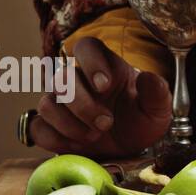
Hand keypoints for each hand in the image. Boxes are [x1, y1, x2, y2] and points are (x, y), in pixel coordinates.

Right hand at [31, 37, 171, 157]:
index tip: (104, 86)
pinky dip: (55, 139)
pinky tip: (77, 145)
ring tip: (94, 136)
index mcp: (107, 67)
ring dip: (69, 123)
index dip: (91, 62)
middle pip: (62, 77)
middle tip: (106, 124)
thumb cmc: (142, 120)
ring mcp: (61, 103)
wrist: (130, 147)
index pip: (87, 47)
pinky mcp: (49, 126)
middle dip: (82, 104)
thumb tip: (148, 76)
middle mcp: (79, 80)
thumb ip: (157, 92)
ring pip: (47, 102)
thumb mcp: (158, 109)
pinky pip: (37, 127)